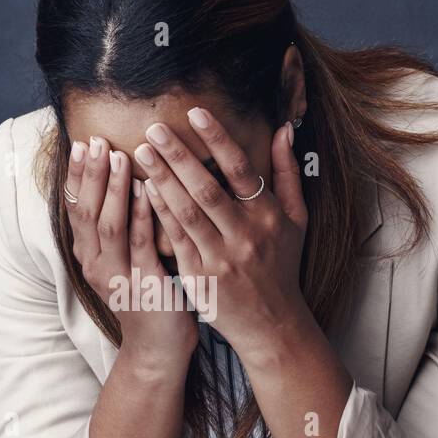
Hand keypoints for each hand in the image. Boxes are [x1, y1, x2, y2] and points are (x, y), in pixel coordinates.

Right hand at [66, 136, 197, 371]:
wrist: (158, 350)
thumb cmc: (147, 298)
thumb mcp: (124, 261)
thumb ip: (120, 228)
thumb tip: (122, 183)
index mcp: (88, 257)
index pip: (74, 208)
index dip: (76, 176)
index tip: (81, 143)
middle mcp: (95, 265)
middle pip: (85, 211)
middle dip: (90, 174)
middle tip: (96, 140)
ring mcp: (117, 276)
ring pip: (108, 224)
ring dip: (114, 187)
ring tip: (120, 155)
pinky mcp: (143, 284)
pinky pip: (140, 243)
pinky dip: (143, 213)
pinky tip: (149, 188)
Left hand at [132, 108, 312, 361]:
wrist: (273, 324)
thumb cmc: (282, 265)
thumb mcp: (296, 220)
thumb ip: (287, 173)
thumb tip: (283, 129)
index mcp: (268, 216)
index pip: (241, 169)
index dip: (217, 139)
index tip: (194, 113)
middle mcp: (244, 236)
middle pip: (206, 189)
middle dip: (178, 156)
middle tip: (154, 129)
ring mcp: (221, 258)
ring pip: (186, 213)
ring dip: (161, 180)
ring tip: (141, 154)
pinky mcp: (200, 277)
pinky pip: (176, 240)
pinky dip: (159, 214)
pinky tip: (143, 192)